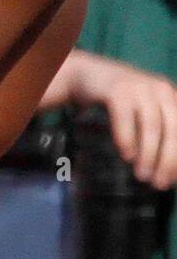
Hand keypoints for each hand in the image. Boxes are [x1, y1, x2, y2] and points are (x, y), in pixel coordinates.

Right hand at [73, 53, 176, 188]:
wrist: (89, 74)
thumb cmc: (122, 102)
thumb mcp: (146, 113)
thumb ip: (160, 133)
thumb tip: (170, 171)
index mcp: (172, 97)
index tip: (172, 181)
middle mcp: (161, 89)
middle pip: (173, 129)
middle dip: (168, 160)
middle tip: (158, 184)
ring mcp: (139, 86)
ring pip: (151, 125)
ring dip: (148, 154)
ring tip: (142, 175)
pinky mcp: (117, 89)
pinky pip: (125, 117)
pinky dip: (127, 138)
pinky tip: (126, 156)